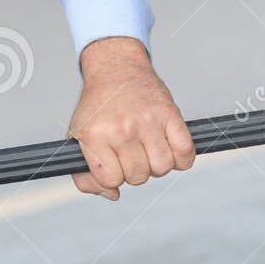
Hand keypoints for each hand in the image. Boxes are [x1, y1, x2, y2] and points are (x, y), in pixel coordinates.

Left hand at [68, 37, 193, 199]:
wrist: (116, 69)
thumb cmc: (98, 108)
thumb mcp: (79, 137)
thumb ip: (85, 175)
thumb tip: (113, 194)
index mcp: (96, 135)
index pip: (111, 180)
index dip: (112, 177)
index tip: (112, 163)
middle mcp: (122, 128)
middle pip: (138, 177)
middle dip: (135, 170)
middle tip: (130, 152)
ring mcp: (147, 121)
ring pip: (162, 168)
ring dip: (157, 165)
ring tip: (148, 149)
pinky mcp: (170, 113)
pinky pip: (185, 153)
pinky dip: (181, 158)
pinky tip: (169, 148)